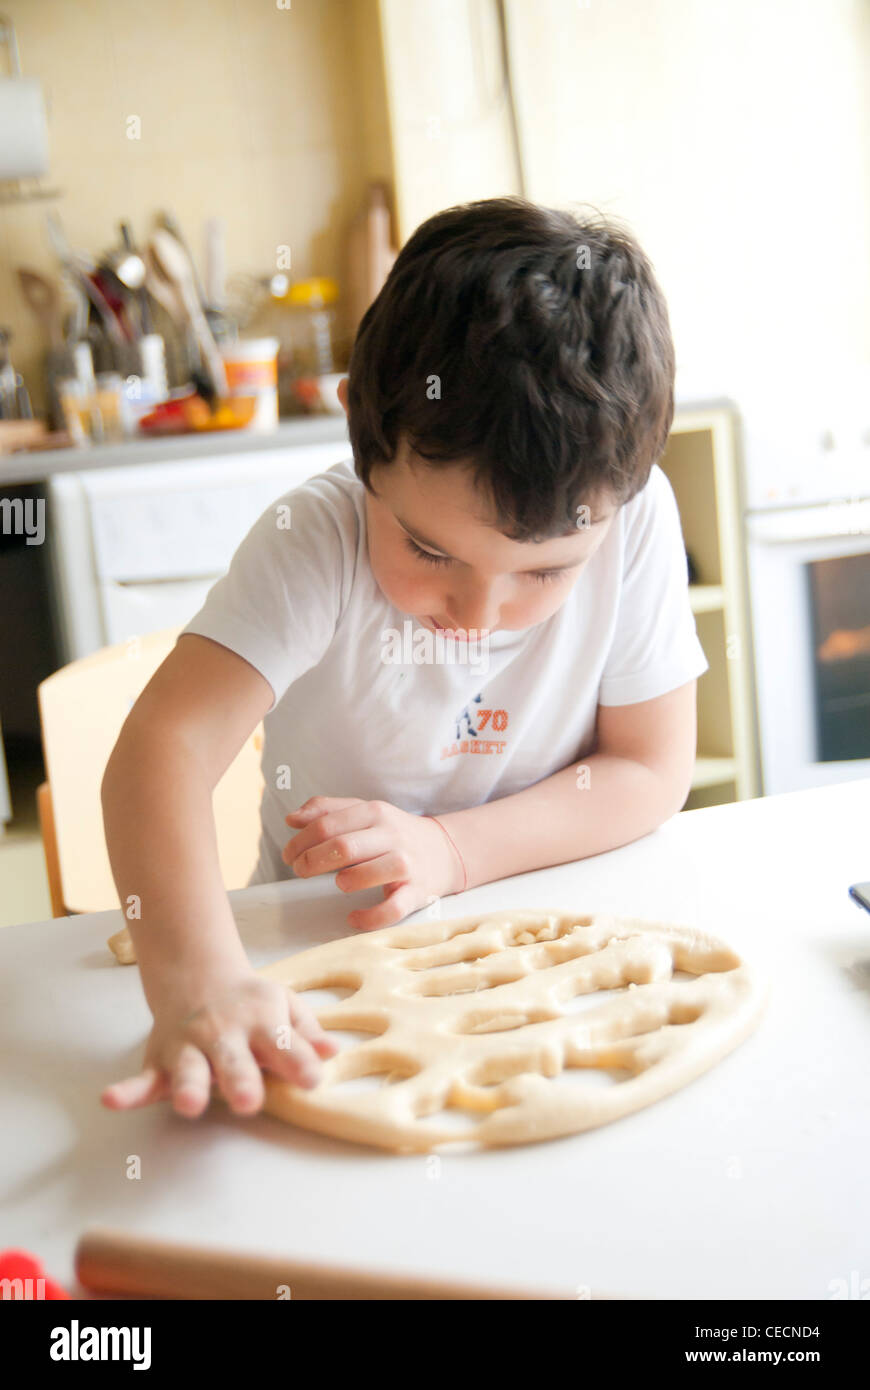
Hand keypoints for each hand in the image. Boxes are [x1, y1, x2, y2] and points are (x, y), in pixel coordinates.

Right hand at [101, 971, 339, 1117]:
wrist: (198, 974)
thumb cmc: (251, 1001)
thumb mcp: (284, 1005)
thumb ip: (306, 1031)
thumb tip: (332, 1051)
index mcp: (261, 1021)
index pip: (284, 1044)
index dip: (299, 1062)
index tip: (312, 1079)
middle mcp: (225, 1035)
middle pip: (234, 1061)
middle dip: (240, 1080)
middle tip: (248, 1101)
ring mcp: (190, 1048)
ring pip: (189, 1070)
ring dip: (189, 1087)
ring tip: (189, 1104)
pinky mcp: (162, 1061)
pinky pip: (144, 1079)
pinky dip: (127, 1091)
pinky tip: (112, 1100)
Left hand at [282, 796, 464, 929]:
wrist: (444, 851)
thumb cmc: (392, 833)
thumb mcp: (363, 812)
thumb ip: (326, 810)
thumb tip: (292, 818)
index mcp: (374, 812)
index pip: (327, 825)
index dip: (299, 842)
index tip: (288, 856)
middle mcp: (391, 835)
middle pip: (343, 847)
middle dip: (312, 861)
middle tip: (300, 871)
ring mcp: (406, 864)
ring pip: (370, 873)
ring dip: (345, 881)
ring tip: (338, 884)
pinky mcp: (417, 892)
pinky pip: (392, 909)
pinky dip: (369, 918)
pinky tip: (354, 917)